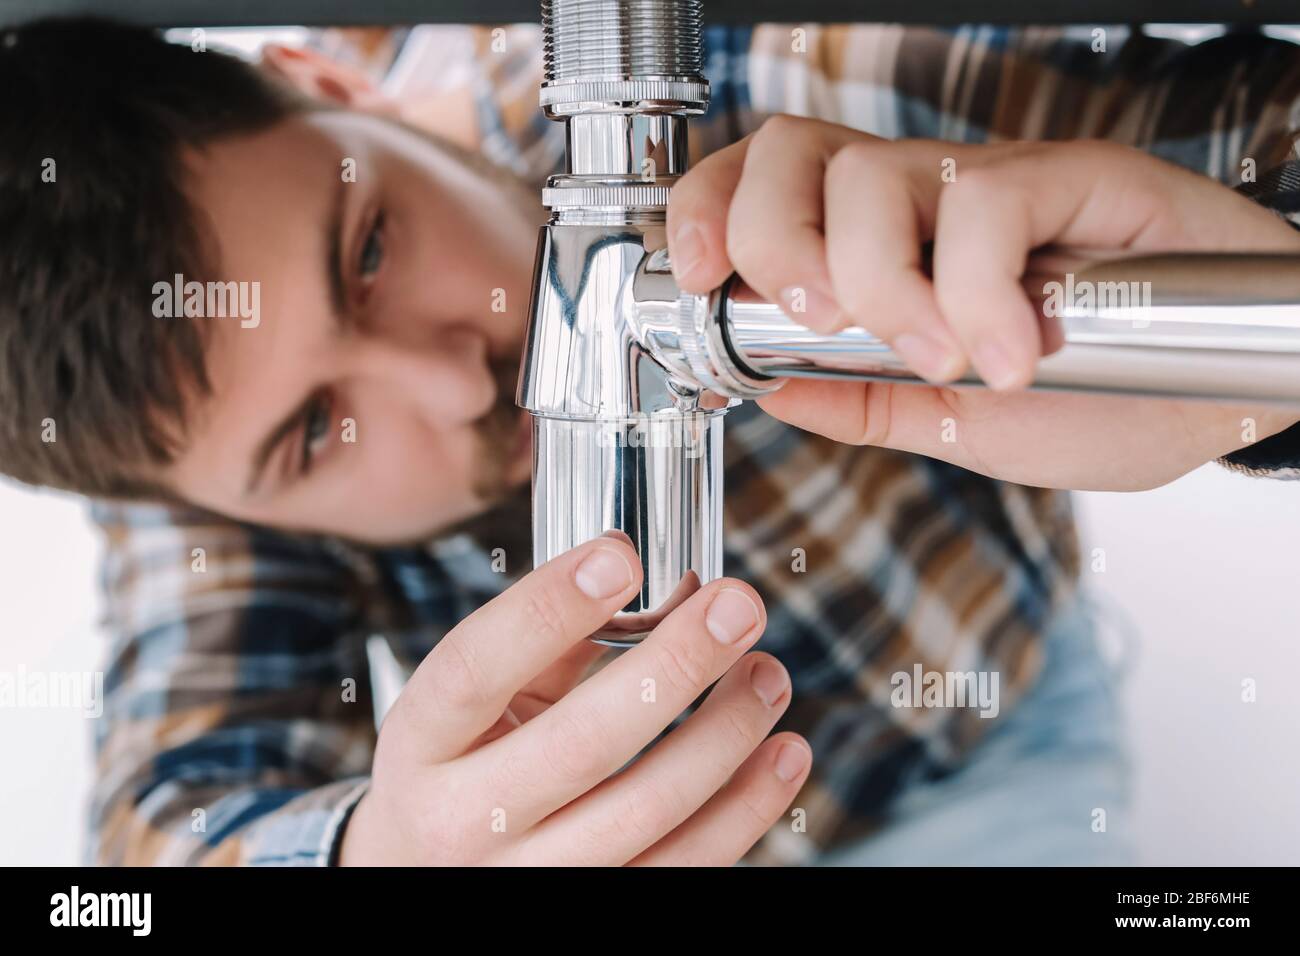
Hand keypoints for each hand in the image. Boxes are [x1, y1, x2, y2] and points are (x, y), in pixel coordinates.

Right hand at [338, 532, 809, 864]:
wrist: (420, 877)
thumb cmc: (455, 771)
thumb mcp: (464, 708)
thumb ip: (540, 648)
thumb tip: (651, 586)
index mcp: (420, 746)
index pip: (475, 668)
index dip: (548, 607)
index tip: (622, 555)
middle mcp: (461, 821)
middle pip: (582, 743)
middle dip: (676, 665)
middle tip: (736, 606)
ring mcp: (526, 881)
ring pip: (649, 810)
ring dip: (727, 732)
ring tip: (767, 674)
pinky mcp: (589, 911)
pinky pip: (685, 867)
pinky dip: (748, 807)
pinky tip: (782, 753)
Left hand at [667, 116, 1299, 490]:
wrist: (1229, 392)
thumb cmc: (1103, 398)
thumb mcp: (956, 423)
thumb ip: (865, 403)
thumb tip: (769, 390)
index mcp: (881, 246)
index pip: (765, 185)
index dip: (711, 214)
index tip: (699, 278)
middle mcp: (924, 203)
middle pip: (790, 153)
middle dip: (773, 241)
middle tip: (821, 320)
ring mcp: (995, 183)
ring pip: (873, 174)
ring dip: (879, 281)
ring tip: (941, 355)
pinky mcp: (1074, 176)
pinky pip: (984, 202)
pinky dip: (976, 292)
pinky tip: (1015, 353)